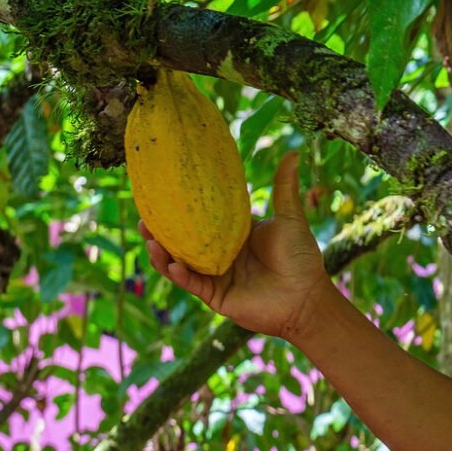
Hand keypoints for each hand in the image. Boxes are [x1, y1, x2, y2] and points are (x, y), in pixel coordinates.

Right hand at [140, 152, 336, 341]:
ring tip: (148, 238)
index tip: (160, 193)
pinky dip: (179, 274)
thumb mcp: (290, 218)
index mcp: (233, 235)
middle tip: (143, 216)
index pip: (200, 220)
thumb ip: (284, 187)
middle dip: (160, 232)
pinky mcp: (216, 296)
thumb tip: (294, 153)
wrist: (307, 297)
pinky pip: (192, 284)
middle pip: (183, 242)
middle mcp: (220, 255)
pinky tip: (171, 262)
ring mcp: (216, 276)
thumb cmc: (301, 257)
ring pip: (180, 264)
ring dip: (162, 253)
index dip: (180, 210)